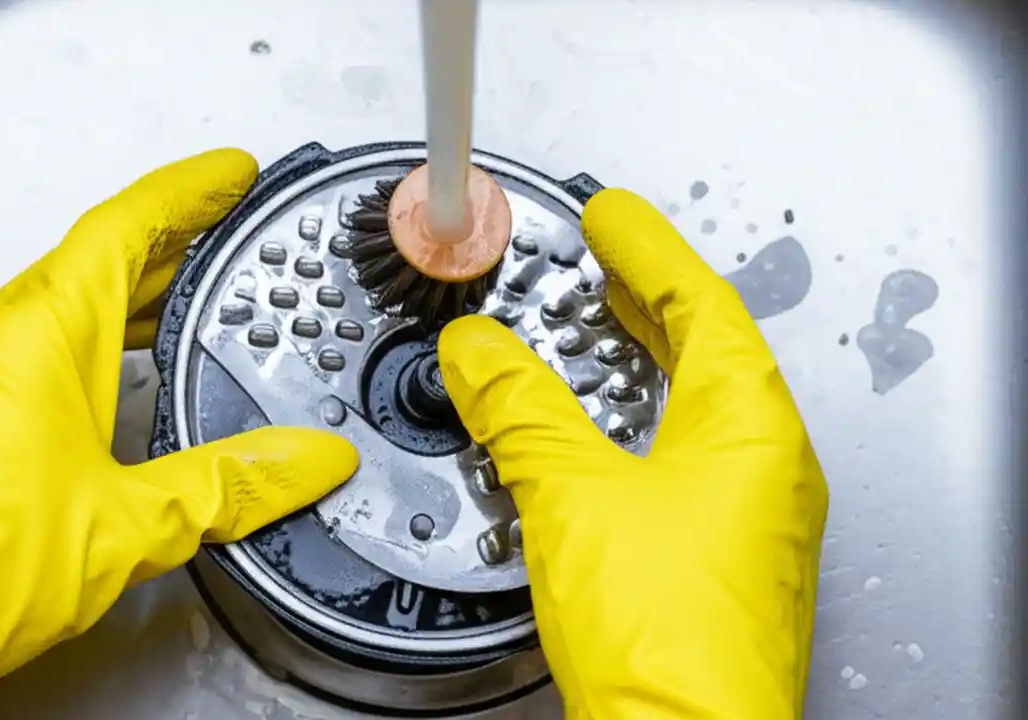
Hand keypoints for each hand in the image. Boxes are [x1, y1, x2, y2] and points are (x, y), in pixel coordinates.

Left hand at [0, 149, 357, 717]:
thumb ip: (229, 486)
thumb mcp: (126, 528)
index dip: (185, 193)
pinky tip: (76, 414)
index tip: (227, 174)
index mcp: (37, 336)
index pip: (122, 228)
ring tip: (163, 328)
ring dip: (103, 320)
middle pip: (83, 272)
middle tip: (217, 256)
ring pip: (33, 325)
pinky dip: (49, 370)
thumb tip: (309, 460)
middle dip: (159, 261)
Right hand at [439, 189, 827, 718]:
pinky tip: (596, 429)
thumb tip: (479, 351)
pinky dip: (634, 421)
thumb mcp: (571, 496)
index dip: (651, 250)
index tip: (611, 213)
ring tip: (600, 323)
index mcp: (750, 431)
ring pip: (693, 407)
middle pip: (709, 350)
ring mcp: (745, 518)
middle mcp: (764, 470)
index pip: (705, 306)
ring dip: (643, 357)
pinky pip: (678, 459)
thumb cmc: (665, 642)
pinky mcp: (714, 559)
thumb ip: (520, 410)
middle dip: (650, 296)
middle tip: (606, 257)